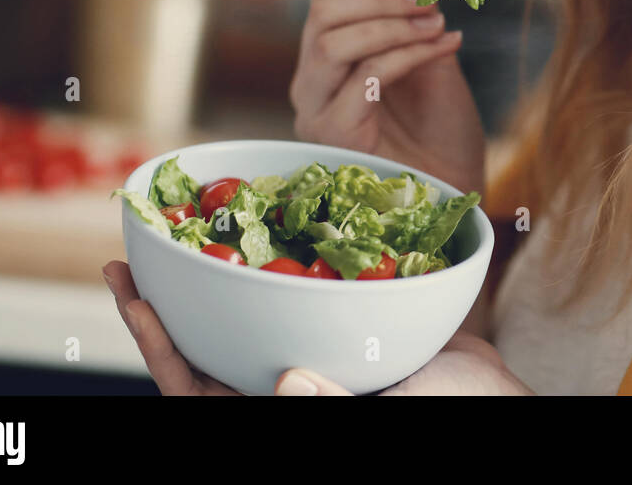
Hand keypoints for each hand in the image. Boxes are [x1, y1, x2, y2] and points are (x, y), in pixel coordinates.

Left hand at [103, 260, 530, 395]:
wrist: (499, 398)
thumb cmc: (450, 414)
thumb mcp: (394, 412)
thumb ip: (331, 402)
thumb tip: (286, 380)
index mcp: (280, 406)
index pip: (197, 386)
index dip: (159, 344)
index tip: (132, 292)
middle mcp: (284, 379)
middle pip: (208, 343)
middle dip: (169, 299)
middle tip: (132, 250)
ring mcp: (311, 350)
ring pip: (248, 311)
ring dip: (218, 272)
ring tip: (188, 226)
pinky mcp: (344, 322)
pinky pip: (301, 287)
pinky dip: (283, 254)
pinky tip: (274, 218)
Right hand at [290, 0, 485, 194]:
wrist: (456, 186)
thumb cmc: (441, 126)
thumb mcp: (433, 54)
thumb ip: (419, 13)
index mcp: (330, 50)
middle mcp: (313, 77)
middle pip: (324, 13)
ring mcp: (317, 108)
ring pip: (334, 43)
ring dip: (393, 24)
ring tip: (438, 22)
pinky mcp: (332, 134)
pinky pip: (365, 77)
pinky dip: (408, 54)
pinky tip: (445, 46)